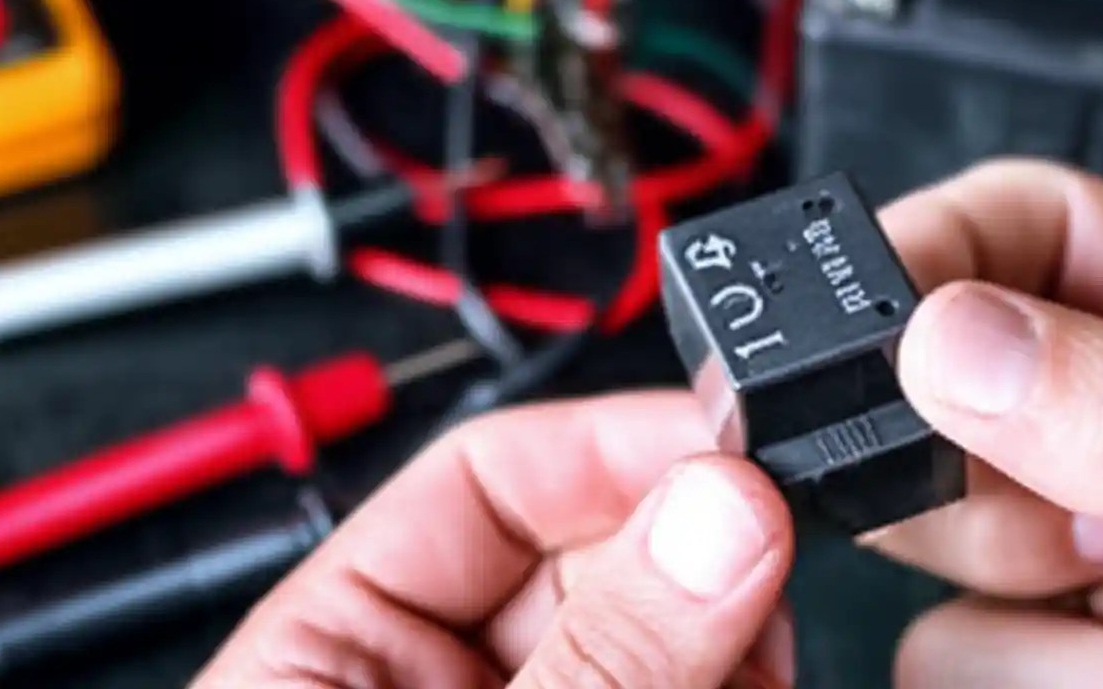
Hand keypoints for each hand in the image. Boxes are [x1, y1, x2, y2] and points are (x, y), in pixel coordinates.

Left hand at [191, 393, 796, 687]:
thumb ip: (597, 653)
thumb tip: (717, 510)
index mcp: (331, 647)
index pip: (478, 475)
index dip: (611, 438)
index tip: (731, 441)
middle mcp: (432, 675)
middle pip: (588, 548)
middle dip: (693, 547)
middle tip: (771, 559)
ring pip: (656, 623)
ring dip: (732, 621)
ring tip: (764, 653)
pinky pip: (688, 684)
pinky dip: (738, 676)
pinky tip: (762, 678)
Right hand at [872, 160, 1102, 687]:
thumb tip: (956, 335)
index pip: (1029, 226)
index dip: (935, 262)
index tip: (869, 336)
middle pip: (946, 385)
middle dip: (982, 473)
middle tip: (1092, 530)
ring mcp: (1097, 546)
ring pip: (928, 536)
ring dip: (1034, 618)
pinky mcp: (1059, 648)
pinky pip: (944, 645)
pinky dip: (1030, 683)